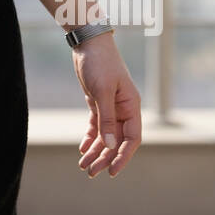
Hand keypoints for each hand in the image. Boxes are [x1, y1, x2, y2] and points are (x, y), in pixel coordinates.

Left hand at [72, 33, 141, 177]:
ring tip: (84, 166)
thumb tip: (110, 145)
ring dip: (96, 151)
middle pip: (116, 140)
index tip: (112, 171)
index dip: (123, 156)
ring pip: (105, 136)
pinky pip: (96, 126)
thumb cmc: (99, 63)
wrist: (88, 42)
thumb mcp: (102, 91)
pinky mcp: (98, 102)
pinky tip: (83, 149)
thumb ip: (106, 118)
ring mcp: (111, 106)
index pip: (132, 139)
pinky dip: (90, 138)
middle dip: (105, 157)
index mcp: (131, 106)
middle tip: (91, 172)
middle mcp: (124, 109)